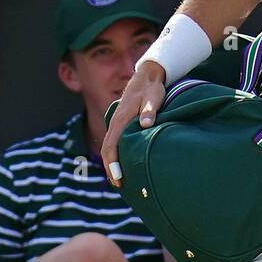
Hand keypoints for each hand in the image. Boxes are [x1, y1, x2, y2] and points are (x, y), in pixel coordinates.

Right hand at [101, 62, 166, 188]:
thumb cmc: (152, 88)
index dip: (112, 163)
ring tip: (121, 180)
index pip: (110, 145)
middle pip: (107, 149)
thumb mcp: (153, 97)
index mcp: (121, 119)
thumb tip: (145, 124)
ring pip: (110, 146)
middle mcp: (116, 122)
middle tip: (119, 185)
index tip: (118, 177)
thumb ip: (150, 110)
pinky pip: (116, 142)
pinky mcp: (123, 124)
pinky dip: (116, 155)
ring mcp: (118, 123)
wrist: (148, 75)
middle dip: (111, 168)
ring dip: (113, 163)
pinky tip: (125, 164)